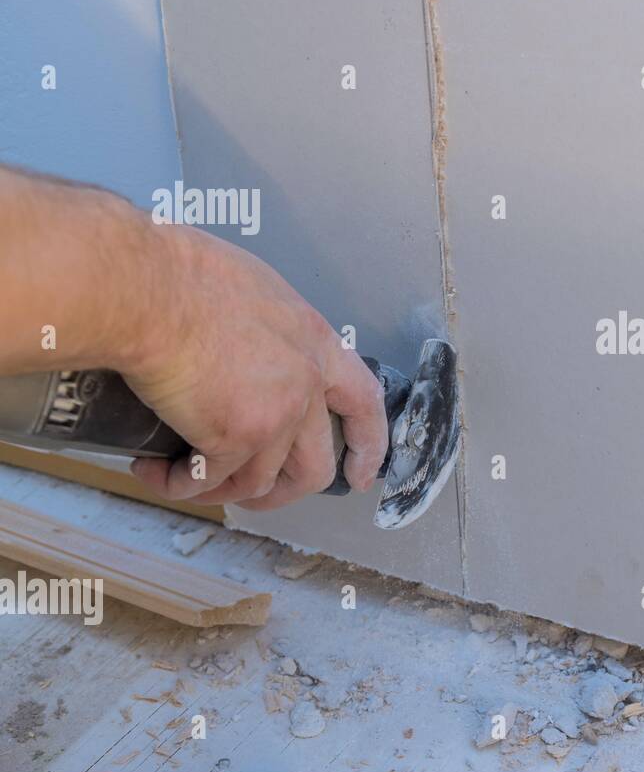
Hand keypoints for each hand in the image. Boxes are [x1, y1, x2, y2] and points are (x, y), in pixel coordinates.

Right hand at [124, 225, 387, 509]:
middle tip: (252, 496)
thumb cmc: (182, 275)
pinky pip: (208, 481)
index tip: (362, 474)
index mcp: (316, 343)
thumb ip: (269, 333)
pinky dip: (177, 483)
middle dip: (284, 492)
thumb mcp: (254, 292)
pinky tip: (153, 471)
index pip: (364, 402)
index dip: (367, 443)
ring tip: (178, 477)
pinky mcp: (234, 437)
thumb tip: (249, 352)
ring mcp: (276, 416)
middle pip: (315, 465)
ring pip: (259, 482)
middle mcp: (307, 384)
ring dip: (219, 490)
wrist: (148, 289)